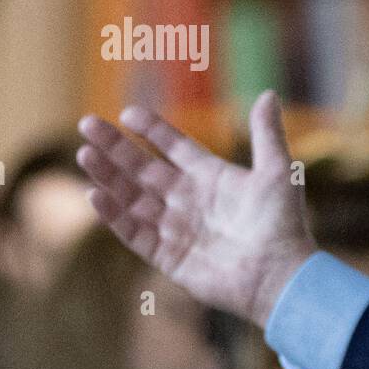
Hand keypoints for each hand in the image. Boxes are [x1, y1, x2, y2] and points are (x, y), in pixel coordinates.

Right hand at [75, 91, 315, 328]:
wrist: (279, 274)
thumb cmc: (283, 224)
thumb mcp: (277, 172)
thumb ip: (266, 134)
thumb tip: (268, 93)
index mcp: (212, 178)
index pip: (175, 147)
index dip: (153, 130)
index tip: (127, 113)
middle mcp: (190, 201)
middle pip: (143, 169)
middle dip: (115, 148)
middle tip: (87, 124)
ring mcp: (177, 228)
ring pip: (132, 197)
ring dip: (108, 176)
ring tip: (85, 153)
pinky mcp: (167, 256)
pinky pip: (134, 232)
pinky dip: (114, 215)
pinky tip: (95, 193)